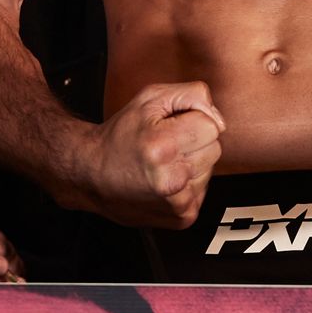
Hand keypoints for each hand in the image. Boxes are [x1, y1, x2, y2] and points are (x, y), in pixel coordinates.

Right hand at [82, 81, 224, 227]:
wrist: (93, 175)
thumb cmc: (121, 136)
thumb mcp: (150, 98)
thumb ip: (192, 95)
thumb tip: (219, 119)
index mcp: (162, 146)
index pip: (211, 125)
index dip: (191, 120)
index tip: (169, 126)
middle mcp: (171, 179)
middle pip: (215, 148)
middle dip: (194, 141)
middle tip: (164, 144)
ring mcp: (178, 202)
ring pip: (210, 169)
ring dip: (191, 163)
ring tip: (163, 163)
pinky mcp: (183, 217)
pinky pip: (204, 189)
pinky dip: (188, 183)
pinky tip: (166, 179)